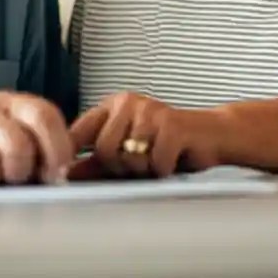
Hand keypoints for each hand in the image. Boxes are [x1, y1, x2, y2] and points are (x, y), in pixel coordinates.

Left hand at [68, 92, 220, 178]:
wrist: (212, 134)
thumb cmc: (167, 146)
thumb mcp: (126, 153)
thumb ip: (96, 162)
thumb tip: (64, 175)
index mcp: (112, 107)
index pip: (79, 130)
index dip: (70, 154)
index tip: (64, 175)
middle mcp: (128, 103)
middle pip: (104, 149)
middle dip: (120, 167)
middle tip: (139, 165)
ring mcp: (151, 111)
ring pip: (130, 157)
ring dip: (145, 169)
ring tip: (158, 159)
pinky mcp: (173, 125)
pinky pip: (156, 162)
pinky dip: (164, 169)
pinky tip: (173, 159)